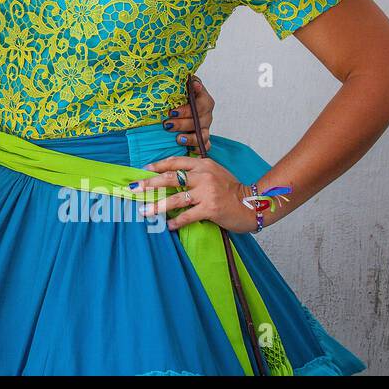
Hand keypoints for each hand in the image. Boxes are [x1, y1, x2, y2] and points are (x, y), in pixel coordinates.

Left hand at [131, 155, 257, 233]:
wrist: (253, 203)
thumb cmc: (231, 190)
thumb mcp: (215, 172)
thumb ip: (197, 172)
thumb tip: (172, 176)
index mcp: (204, 165)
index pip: (176, 162)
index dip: (158, 165)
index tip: (144, 169)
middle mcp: (204, 176)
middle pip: (170, 178)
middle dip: (149, 183)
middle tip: (134, 188)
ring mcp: (207, 192)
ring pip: (176, 198)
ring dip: (158, 206)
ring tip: (144, 211)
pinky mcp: (211, 208)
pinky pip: (188, 215)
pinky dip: (177, 221)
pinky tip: (169, 226)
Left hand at [163, 75, 212, 147]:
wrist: (176, 100)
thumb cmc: (178, 92)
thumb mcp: (180, 84)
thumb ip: (186, 82)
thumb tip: (194, 84)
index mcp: (204, 99)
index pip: (201, 104)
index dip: (187, 110)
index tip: (172, 111)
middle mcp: (206, 114)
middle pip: (200, 121)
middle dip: (183, 124)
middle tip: (167, 125)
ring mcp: (205, 127)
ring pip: (203, 135)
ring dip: (191, 138)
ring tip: (178, 139)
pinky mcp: (201, 138)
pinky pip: (204, 146)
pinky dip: (197, 149)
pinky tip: (188, 149)